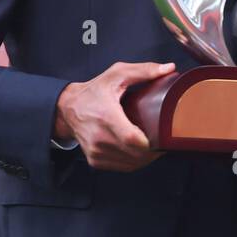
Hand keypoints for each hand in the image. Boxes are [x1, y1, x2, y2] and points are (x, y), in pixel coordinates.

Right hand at [56, 61, 173, 171]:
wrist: (68, 108)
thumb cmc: (93, 91)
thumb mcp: (117, 74)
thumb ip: (144, 71)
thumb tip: (168, 68)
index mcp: (106, 115)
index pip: (130, 138)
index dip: (149, 142)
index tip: (160, 136)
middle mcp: (99, 137)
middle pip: (135, 154)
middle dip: (153, 150)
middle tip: (163, 139)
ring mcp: (96, 151)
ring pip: (131, 164)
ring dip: (146, 158)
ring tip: (154, 145)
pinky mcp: (95, 160)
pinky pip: (122, 167)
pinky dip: (134, 162)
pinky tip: (140, 152)